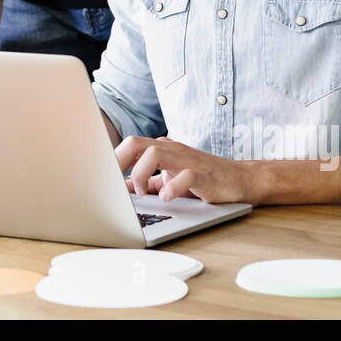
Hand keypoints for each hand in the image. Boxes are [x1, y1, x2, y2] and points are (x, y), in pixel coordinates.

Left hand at [116, 136, 253, 204]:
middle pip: (136, 142)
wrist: (238, 180)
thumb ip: (146, 182)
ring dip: (141, 174)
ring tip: (141, 193)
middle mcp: (172, 150)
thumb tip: (118, 189)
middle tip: (116, 184)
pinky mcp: (204, 175)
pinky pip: (185, 176)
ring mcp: (187, 160)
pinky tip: (166, 198)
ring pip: (155, 153)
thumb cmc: (201, 179)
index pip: (130, 144)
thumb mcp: (168, 178)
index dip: (112, 158)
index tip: (102, 177)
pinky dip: (171, 188)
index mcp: (161, 149)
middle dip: (120, 161)